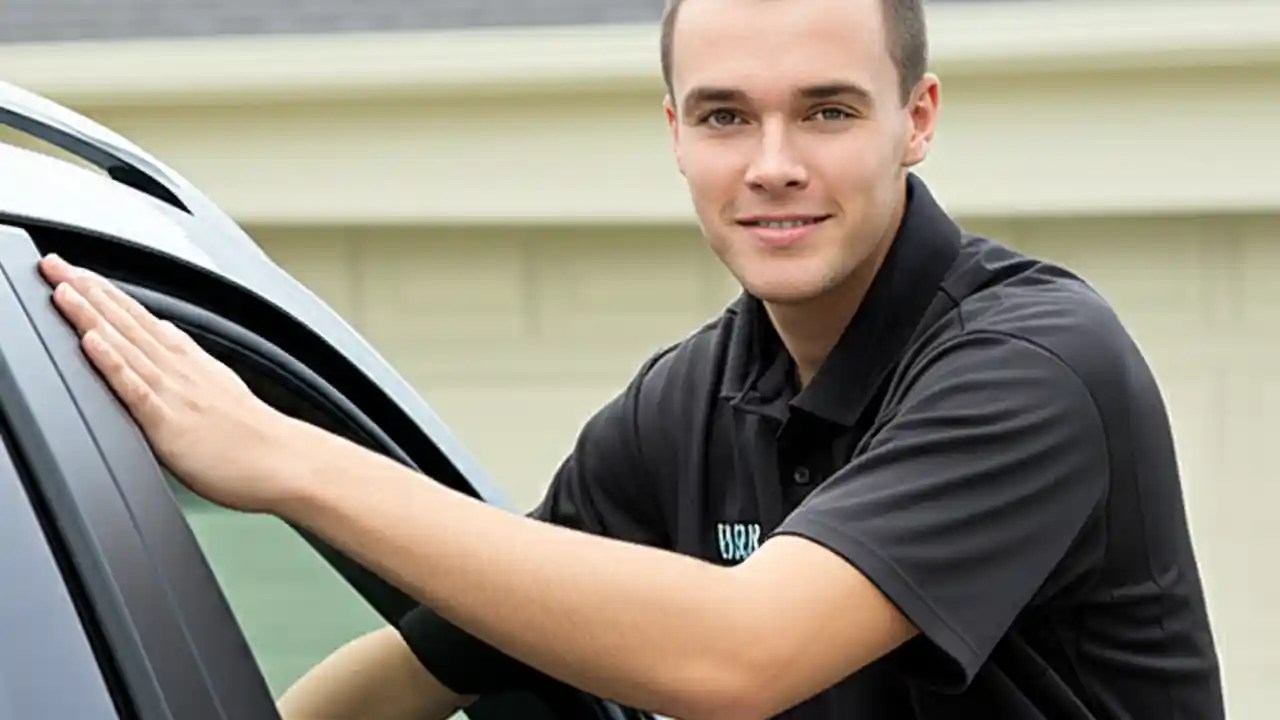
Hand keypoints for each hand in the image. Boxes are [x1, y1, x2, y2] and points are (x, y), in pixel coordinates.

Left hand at [39, 253, 298, 512]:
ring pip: (125, 346)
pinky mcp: (168, 422)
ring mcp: (173, 393)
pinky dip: (112, 362)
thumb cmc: (255, 435)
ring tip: (64, 289)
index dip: (106, 293)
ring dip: (91, 315)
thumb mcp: (221, 384)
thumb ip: (189, 357)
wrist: (283, 461)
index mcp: (189, 362)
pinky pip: (134, 388)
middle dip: (87, 291)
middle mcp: (178, 370)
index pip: (140, 318)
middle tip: (54, 262)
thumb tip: (166, 331)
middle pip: (125, 322)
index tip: (78, 270)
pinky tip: (91, 341)